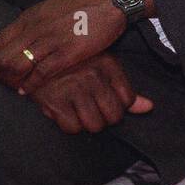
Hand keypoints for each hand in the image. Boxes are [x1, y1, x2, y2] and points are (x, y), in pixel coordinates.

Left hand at [0, 0, 152, 91]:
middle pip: (3, 56)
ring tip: (14, 87)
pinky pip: (40, 73)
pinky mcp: (68, 53)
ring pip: (17, 65)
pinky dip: (30, 85)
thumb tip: (25, 37)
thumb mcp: (52, 7)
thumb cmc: (85, 1)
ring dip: (12, 81)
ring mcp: (51, 41)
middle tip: (4, 82)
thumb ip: (37, 22)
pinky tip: (28, 91)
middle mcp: (36, 28)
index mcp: (31, 16)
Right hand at [26, 53, 153, 134]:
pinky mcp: (54, 101)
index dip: (119, 106)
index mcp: (107, 65)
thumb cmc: (76, 64)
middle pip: (113, 117)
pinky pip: (72, 127)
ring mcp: (73, 89)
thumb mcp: (103, 68)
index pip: (126, 100)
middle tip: (94, 110)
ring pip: (94, 125)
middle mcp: (92, 77)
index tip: (108, 101)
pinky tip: (66, 112)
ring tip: (81, 111)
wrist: (35, 57)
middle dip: (106, 118)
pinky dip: (70, 124)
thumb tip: (149, 108)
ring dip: (89, 123)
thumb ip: (126, 91)